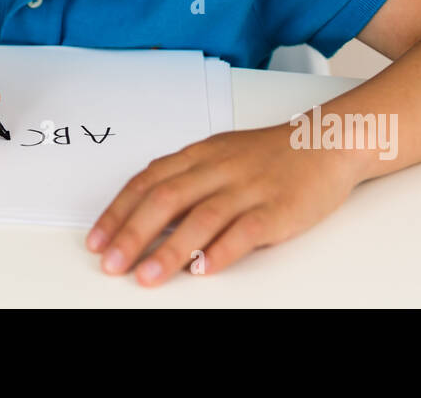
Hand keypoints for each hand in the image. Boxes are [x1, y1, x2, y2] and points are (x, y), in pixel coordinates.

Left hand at [85, 124, 361, 285]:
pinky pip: (245, 231)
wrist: (324, 144)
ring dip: (169, 250)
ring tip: (146, 276)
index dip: (118, 212)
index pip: (148, 182)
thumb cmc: (268, 154)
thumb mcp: (218, 155)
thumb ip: (183, 179)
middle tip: (111, 263)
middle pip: (166, 199)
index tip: (97, 240)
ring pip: (201, 218)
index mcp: (199, 155)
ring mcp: (249, 189)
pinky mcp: (278, 209)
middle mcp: (219, 169)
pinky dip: (221, 252)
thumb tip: (140, 212)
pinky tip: (202, 271)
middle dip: (132, 234)